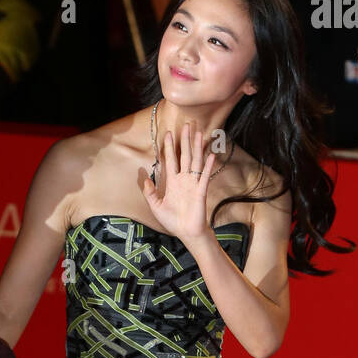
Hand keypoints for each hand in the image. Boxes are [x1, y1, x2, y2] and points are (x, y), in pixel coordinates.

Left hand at [141, 121, 218, 247]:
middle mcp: (184, 180)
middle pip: (185, 155)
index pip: (171, 160)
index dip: (170, 147)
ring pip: (195, 161)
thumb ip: (150, 193)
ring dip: (198, 147)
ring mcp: (193, 184)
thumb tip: (145, 180)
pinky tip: (211, 155)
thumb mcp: (156, 207)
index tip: (168, 133)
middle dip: (185, 140)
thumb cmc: (173, 221)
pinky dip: (208, 166)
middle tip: (187, 125)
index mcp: (173, 182)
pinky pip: (204, 176)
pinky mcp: (201, 191)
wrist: (186, 233)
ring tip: (199, 133)